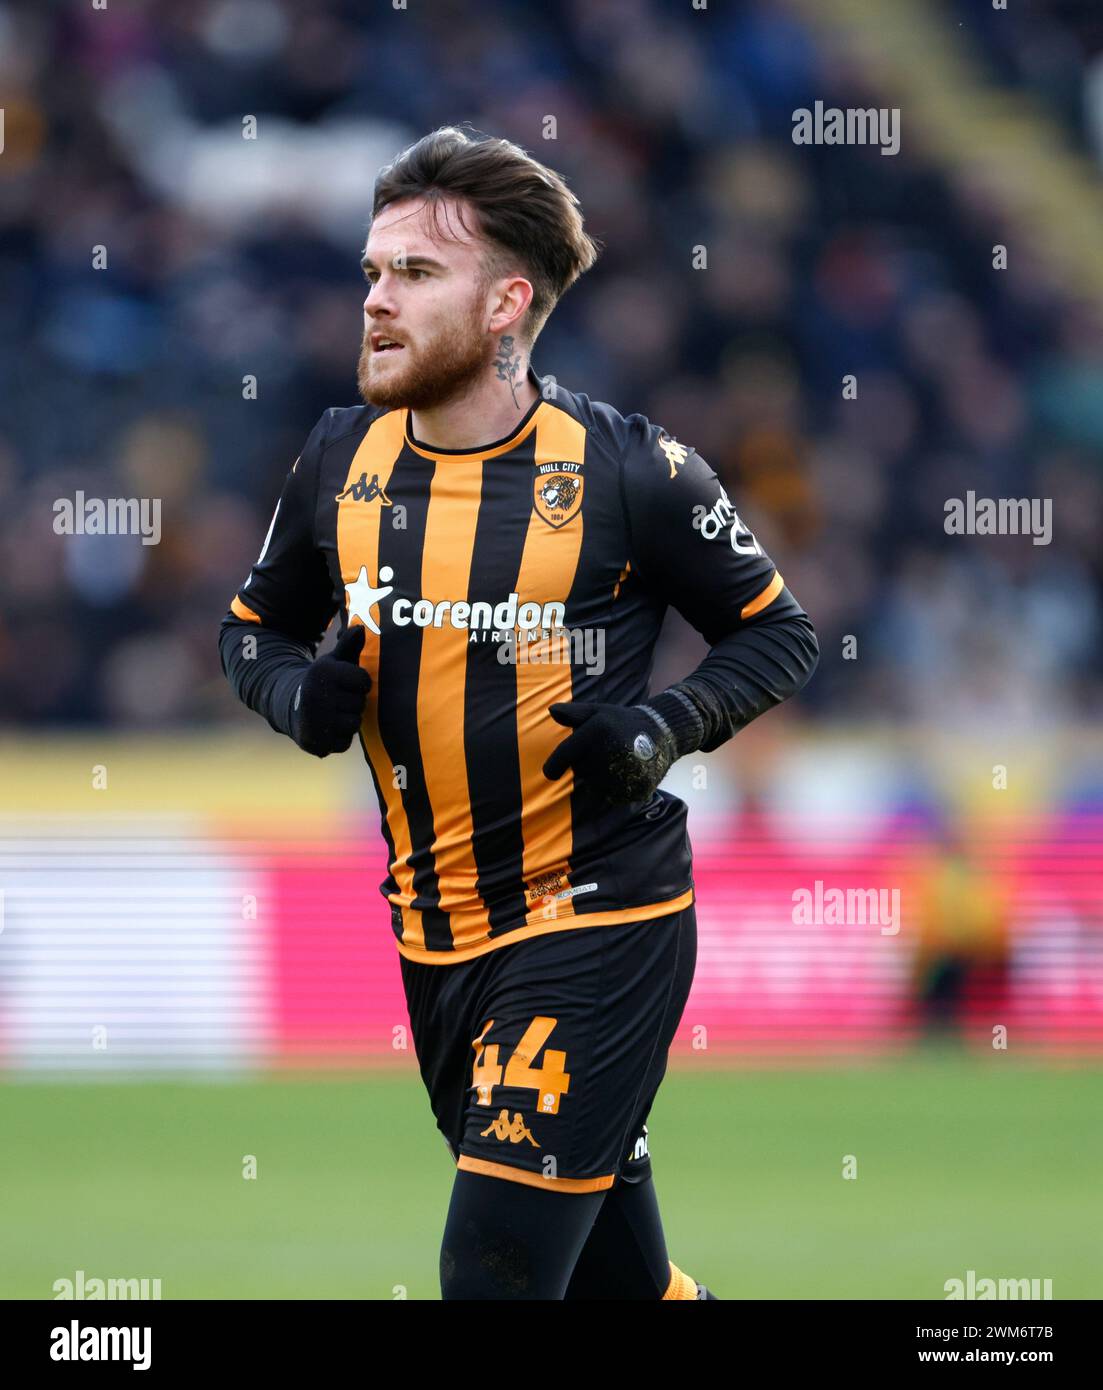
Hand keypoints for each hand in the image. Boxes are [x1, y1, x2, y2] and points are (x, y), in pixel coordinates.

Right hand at [289, 624, 372, 756]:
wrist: (291, 707)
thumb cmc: (323, 682)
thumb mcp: (333, 661)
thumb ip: (349, 646)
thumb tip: (360, 628)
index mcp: (324, 672)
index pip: (364, 681)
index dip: (359, 683)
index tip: (347, 683)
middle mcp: (317, 695)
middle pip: (360, 704)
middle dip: (353, 702)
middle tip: (337, 699)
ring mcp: (314, 719)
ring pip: (354, 724)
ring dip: (348, 720)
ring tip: (333, 713)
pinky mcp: (314, 741)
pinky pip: (344, 742)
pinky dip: (340, 738)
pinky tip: (328, 727)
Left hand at [542, 700, 676, 805]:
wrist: (663, 732)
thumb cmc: (623, 722)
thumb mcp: (598, 712)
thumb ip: (574, 713)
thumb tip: (551, 710)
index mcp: (595, 732)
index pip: (564, 755)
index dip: (553, 767)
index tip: (550, 773)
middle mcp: (606, 753)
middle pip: (580, 770)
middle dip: (585, 763)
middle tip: (603, 751)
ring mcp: (621, 772)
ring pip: (595, 784)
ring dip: (598, 776)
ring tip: (613, 761)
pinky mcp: (633, 787)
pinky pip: (611, 794)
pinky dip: (613, 787)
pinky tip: (621, 773)